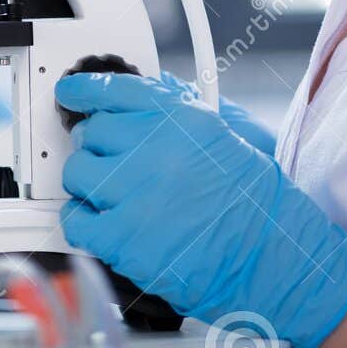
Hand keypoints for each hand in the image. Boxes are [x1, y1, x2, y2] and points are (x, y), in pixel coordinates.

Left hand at [57, 72, 346, 347]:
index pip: (114, 90)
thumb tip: (145, 101)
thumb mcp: (229, 135)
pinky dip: (82, 223)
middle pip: (90, 133)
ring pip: (76, 174)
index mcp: (180, 118)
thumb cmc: (258, 204)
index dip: (85, 91)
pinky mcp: (123, 237)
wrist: (275, 257)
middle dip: (97, 149)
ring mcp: (135, 192)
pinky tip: (102, 225)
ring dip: (89, 186)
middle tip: (113, 166)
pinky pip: (75, 219)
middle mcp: (152, 148)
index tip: (72, 93)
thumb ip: (180, 115)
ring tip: (114, 200)